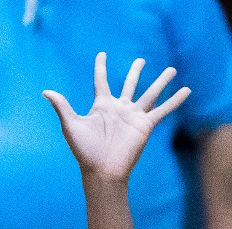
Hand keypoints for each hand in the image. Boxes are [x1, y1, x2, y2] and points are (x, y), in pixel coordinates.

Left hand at [42, 53, 190, 182]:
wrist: (101, 171)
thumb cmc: (85, 151)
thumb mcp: (71, 125)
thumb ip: (62, 106)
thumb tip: (46, 92)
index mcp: (102, 106)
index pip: (102, 81)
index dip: (101, 67)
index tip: (102, 54)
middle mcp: (120, 108)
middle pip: (130, 84)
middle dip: (135, 72)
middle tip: (141, 60)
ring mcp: (134, 116)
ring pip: (150, 94)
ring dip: (161, 82)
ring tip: (172, 69)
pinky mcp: (145, 125)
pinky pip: (163, 110)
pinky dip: (175, 100)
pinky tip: (186, 90)